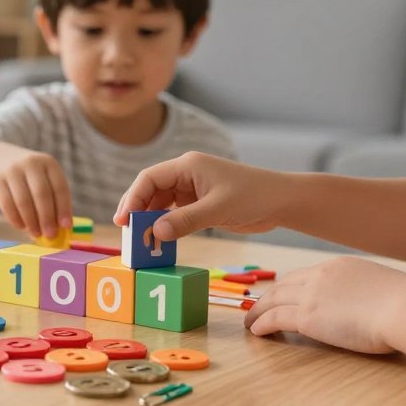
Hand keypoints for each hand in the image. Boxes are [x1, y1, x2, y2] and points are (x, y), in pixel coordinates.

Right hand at [0, 144, 71, 238]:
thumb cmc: (26, 174)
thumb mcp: (41, 176)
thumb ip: (51, 197)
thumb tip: (59, 227)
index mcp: (48, 163)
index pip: (60, 187)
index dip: (64, 208)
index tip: (66, 226)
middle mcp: (31, 163)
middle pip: (42, 194)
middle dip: (47, 218)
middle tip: (50, 235)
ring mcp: (12, 170)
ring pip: (24, 201)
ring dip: (31, 222)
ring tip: (36, 234)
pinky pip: (7, 204)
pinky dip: (15, 219)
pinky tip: (21, 226)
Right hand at [113, 152, 288, 240]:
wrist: (281, 201)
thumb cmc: (254, 197)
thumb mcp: (217, 209)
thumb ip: (185, 220)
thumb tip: (155, 232)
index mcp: (188, 166)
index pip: (149, 178)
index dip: (132, 198)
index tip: (124, 220)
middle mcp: (186, 174)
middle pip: (150, 190)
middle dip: (137, 209)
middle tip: (126, 232)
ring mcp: (192, 189)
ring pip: (160, 203)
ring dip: (150, 219)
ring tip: (141, 240)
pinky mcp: (199, 203)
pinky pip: (174, 213)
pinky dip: (165, 225)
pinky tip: (159, 239)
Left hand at [244, 257, 405, 353]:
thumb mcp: (383, 287)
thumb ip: (366, 292)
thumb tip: (369, 304)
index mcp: (340, 266)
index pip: (306, 275)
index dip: (291, 286)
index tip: (283, 295)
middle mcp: (320, 276)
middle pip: (284, 285)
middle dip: (269, 296)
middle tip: (258, 307)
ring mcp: (312, 295)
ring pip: (274, 300)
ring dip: (258, 311)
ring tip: (250, 321)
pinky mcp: (308, 317)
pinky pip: (275, 319)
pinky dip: (262, 323)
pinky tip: (256, 331)